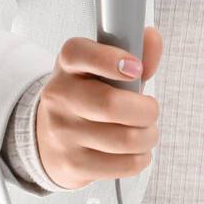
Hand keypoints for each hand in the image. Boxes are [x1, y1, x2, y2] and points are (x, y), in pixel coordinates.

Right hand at [35, 27, 163, 189]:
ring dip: (148, 136)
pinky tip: (136, 150)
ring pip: (124, 138)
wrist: (50, 138)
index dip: (111, 59)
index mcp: (67, 65)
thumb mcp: (105, 69)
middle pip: (110, 104)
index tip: (136, 68)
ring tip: (146, 131)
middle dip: (146, 109)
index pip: (79, 53)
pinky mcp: (73, 164)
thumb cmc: (88, 96)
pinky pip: (124, 165)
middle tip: (150, 110)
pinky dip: (141, 158)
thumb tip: (153, 38)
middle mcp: (59, 96)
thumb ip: (134, 52)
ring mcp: (63, 132)